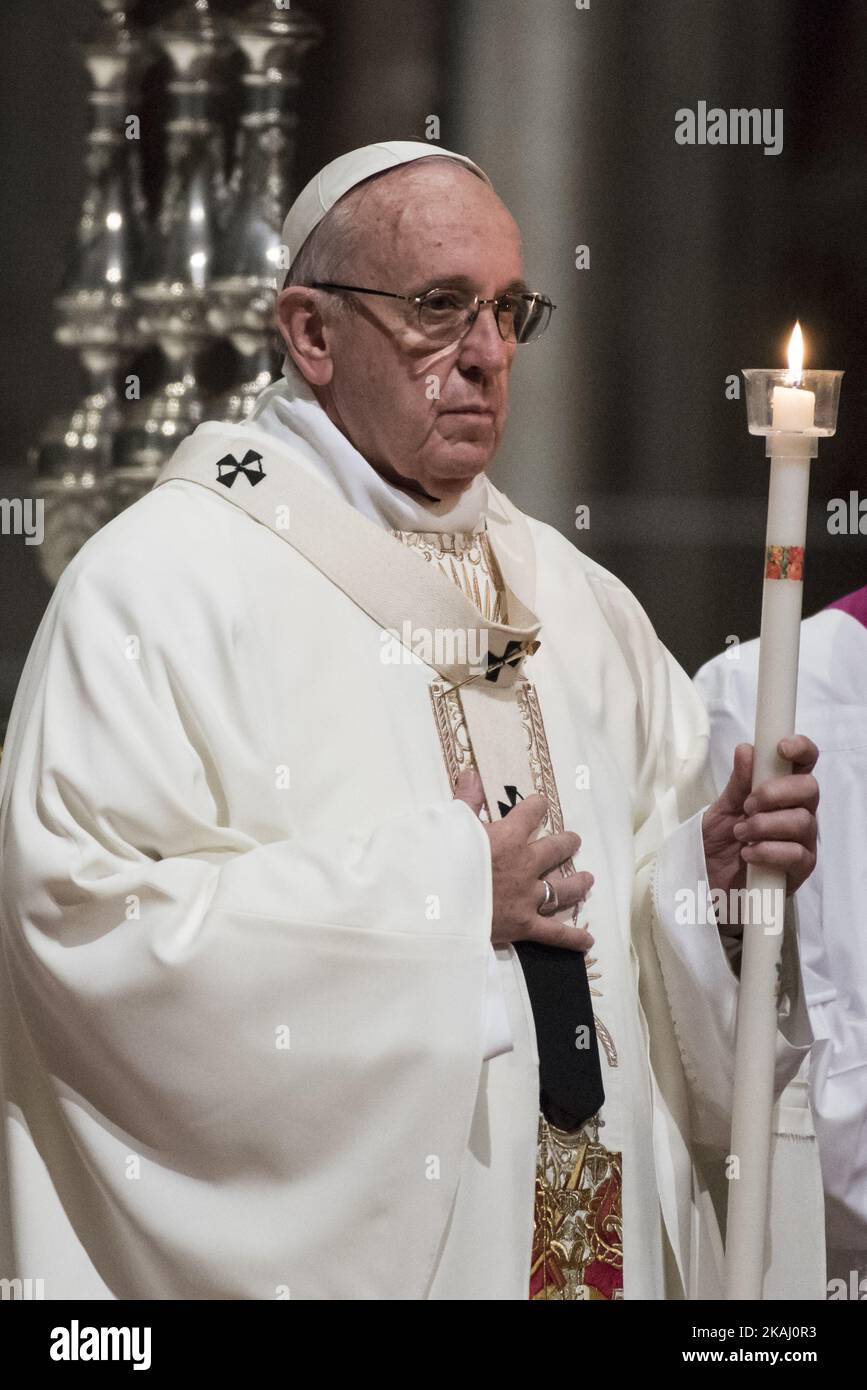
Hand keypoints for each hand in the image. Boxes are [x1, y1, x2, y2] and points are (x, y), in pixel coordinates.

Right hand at [454, 770, 593, 950]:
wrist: (434, 902)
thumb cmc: (440, 859)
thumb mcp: (452, 823)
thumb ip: (467, 799)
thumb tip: (473, 773)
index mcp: (509, 837)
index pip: (531, 813)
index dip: (537, 806)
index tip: (540, 804)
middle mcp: (525, 864)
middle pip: (555, 850)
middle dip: (567, 843)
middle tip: (574, 841)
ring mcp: (528, 897)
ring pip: (562, 889)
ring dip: (577, 883)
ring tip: (588, 879)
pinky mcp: (524, 925)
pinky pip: (554, 933)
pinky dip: (571, 938)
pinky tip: (587, 941)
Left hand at [701, 736, 818, 906]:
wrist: (710, 881)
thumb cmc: (720, 841)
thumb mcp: (722, 808)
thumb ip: (738, 783)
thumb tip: (747, 749)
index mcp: (783, 791)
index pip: (805, 763)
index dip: (801, 749)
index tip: (781, 748)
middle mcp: (800, 811)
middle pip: (809, 789)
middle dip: (776, 792)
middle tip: (748, 805)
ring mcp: (803, 840)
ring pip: (802, 821)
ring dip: (765, 825)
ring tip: (741, 834)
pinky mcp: (801, 869)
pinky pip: (795, 854)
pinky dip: (768, 851)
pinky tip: (748, 854)